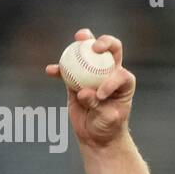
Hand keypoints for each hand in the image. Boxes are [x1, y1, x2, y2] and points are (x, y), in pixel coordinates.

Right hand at [44, 28, 135, 146]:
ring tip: (78, 38)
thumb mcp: (107, 119)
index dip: (111, 80)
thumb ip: (97, 105)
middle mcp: (111, 73)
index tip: (100, 95)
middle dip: (106, 43)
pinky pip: (68, 71)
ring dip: (83, 43)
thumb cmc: (108, 127)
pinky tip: (51, 70)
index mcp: (124, 83)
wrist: (96, 135)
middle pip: (111, 51)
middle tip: (95, 47)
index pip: (121, 74)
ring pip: (89, 54)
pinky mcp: (77, 79)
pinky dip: (60, 69)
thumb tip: (83, 92)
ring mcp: (93, 73)